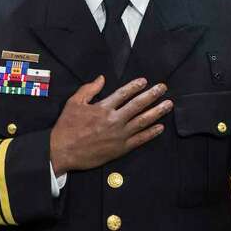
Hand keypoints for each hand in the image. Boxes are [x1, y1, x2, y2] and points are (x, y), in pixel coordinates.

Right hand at [49, 76, 171, 174]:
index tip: (144, 81)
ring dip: (157, 112)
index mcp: (103, 108)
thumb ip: (89, 89)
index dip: (135, 86)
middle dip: (152, 95)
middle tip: (163, 88)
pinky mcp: (120, 148)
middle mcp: (114, 120)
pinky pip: (140, 140)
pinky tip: (160, 127)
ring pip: (143, 121)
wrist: (63, 151)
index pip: (123, 93)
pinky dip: (151, 133)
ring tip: (168, 105)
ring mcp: (119, 135)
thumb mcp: (74, 103)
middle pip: (138, 105)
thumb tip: (101, 78)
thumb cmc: (66, 127)